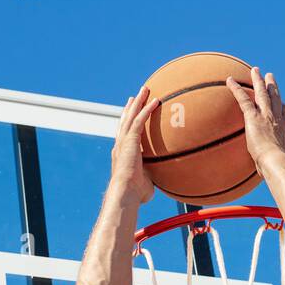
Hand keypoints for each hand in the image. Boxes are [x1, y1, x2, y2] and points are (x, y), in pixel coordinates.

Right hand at [110, 85, 160, 202]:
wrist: (126, 192)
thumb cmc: (135, 194)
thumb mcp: (146, 184)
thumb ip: (153, 180)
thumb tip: (163, 185)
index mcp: (123, 154)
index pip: (124, 135)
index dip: (127, 124)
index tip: (130, 115)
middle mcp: (121, 145)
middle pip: (125, 121)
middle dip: (130, 107)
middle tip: (135, 96)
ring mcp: (124, 141)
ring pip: (131, 116)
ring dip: (138, 102)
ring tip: (145, 89)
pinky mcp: (130, 140)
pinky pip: (139, 120)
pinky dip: (147, 109)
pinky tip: (155, 100)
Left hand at [226, 67, 284, 169]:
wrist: (275, 162)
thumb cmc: (276, 169)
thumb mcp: (273, 169)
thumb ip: (268, 170)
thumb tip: (266, 181)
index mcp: (282, 131)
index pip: (284, 116)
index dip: (282, 109)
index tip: (282, 105)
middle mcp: (276, 120)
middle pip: (275, 99)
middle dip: (272, 87)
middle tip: (270, 77)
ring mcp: (266, 116)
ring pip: (262, 93)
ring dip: (258, 81)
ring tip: (256, 70)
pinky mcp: (254, 117)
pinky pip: (243, 99)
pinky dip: (236, 89)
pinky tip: (229, 80)